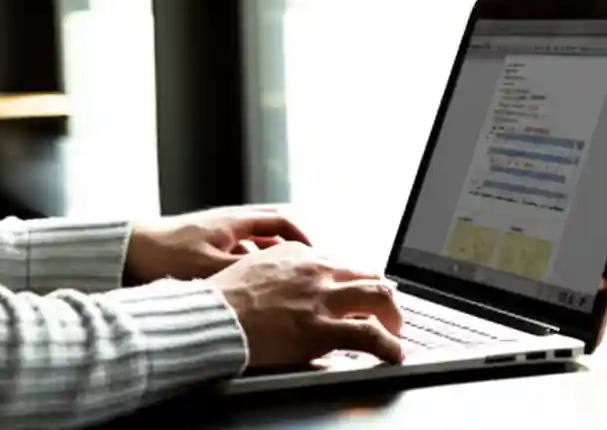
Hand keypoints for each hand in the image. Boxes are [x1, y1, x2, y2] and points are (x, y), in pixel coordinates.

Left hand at [125, 206, 310, 283]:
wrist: (127, 252)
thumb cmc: (166, 256)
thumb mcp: (211, 266)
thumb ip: (247, 270)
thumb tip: (282, 276)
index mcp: (235, 221)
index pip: (282, 221)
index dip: (303, 237)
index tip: (316, 256)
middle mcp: (228, 224)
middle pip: (272, 232)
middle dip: (292, 251)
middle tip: (307, 271)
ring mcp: (215, 236)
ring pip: (255, 247)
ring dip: (271, 262)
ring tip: (284, 286)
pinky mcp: (203, 250)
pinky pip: (238, 257)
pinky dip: (250, 270)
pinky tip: (249, 291)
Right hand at [206, 241, 404, 367]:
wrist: (211, 316)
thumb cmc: (222, 299)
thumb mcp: (252, 268)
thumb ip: (277, 270)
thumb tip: (285, 278)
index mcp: (299, 254)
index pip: (342, 262)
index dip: (356, 281)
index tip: (360, 293)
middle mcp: (316, 270)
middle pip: (368, 274)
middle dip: (382, 295)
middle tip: (385, 313)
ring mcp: (321, 298)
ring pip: (378, 296)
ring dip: (392, 315)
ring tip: (395, 331)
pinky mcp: (321, 329)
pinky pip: (369, 335)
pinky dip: (388, 345)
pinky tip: (394, 353)